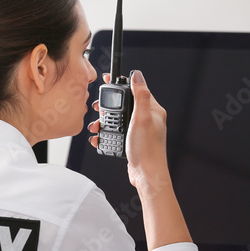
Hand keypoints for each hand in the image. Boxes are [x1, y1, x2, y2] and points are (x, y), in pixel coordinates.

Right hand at [87, 70, 169, 190]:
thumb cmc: (147, 149)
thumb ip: (140, 96)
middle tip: (98, 107)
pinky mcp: (132, 141)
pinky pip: (116, 133)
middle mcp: (148, 119)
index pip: (137, 90)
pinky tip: (99, 138)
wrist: (147, 175)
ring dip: (105, 122)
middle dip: (109, 106)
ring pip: (118, 119)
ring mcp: (140, 131)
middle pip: (124, 104)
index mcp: (153, 110)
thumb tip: (137, 75)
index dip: (122, 84)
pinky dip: (106, 134)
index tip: (108, 79)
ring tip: (96, 126)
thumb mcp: (142, 118)